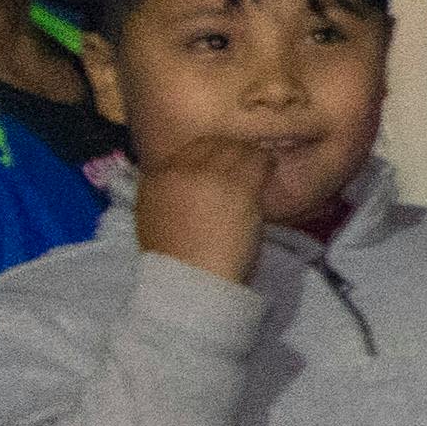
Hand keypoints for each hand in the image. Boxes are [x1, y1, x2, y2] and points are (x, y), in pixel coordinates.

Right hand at [124, 129, 274, 286]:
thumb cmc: (176, 262)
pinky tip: (270, 171)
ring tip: (261, 165)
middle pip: (212, 145)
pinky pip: (258, 162)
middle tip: (245, 162)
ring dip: (251, 156)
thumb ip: (171, 198)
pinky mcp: (239, 186)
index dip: (207, 154)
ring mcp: (210, 175)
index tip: (220, 164)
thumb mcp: (157, 223)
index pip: (187, 150)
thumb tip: (189, 190)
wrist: (190, 281)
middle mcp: (180, 170)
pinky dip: (266, 165)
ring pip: (237, 149)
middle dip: (229, 151)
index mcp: (156, 179)